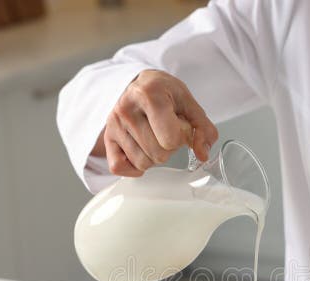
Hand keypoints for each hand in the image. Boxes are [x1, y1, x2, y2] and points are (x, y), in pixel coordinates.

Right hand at [91, 70, 218, 176]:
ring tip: (154, 137)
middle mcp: (126, 109)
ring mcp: (114, 125)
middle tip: (166, 131)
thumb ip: (202, 127)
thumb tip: (202, 153)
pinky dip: (134, 167)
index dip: (182, 137)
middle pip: (158, 154)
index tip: (179, 125)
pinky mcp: (107, 138)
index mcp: (149, 94)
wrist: (138, 84)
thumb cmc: (164, 93)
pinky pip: (119, 168)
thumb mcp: (188, 102)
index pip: (171, 138)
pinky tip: (141, 151)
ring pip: (142, 163)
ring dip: (154, 156)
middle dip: (169, 148)